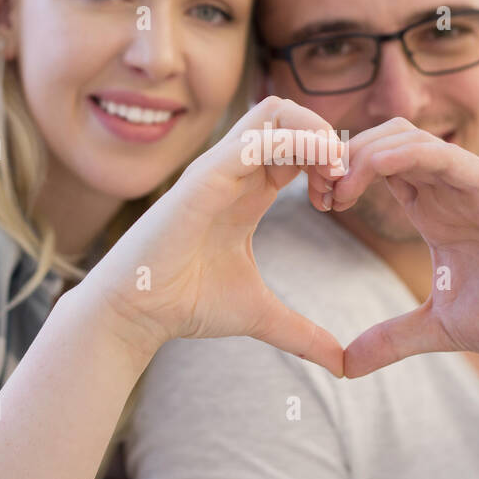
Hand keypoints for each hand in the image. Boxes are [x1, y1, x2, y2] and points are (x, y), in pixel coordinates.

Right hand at [85, 96, 347, 376]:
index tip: (340, 202)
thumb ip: (303, 334)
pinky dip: (296, 145)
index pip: (296, 143)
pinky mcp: (203, 178)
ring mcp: (217, 169)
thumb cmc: (185, 305)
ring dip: (315, 133)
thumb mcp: (260, 315)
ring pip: (274, 112)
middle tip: (343, 182)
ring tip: (333, 174)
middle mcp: (233, 171)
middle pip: (289, 114)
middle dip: (327, 138)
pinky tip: (317, 181)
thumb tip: (343, 366)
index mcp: (247, 190)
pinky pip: (255, 140)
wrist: (135, 314)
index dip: (328, 161)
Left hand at [330, 118, 478, 376]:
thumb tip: (343, 367)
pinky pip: (437, 152)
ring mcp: (466, 182)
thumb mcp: (441, 328)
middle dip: (337, 158)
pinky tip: (369, 173)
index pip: (372, 167)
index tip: (315, 206)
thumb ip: (392, 339)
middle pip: (377, 140)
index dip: (337, 176)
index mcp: (430, 209)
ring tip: (336, 189)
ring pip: (401, 136)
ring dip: (359, 152)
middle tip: (317, 195)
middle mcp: (444, 188)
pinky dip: (397, 153)